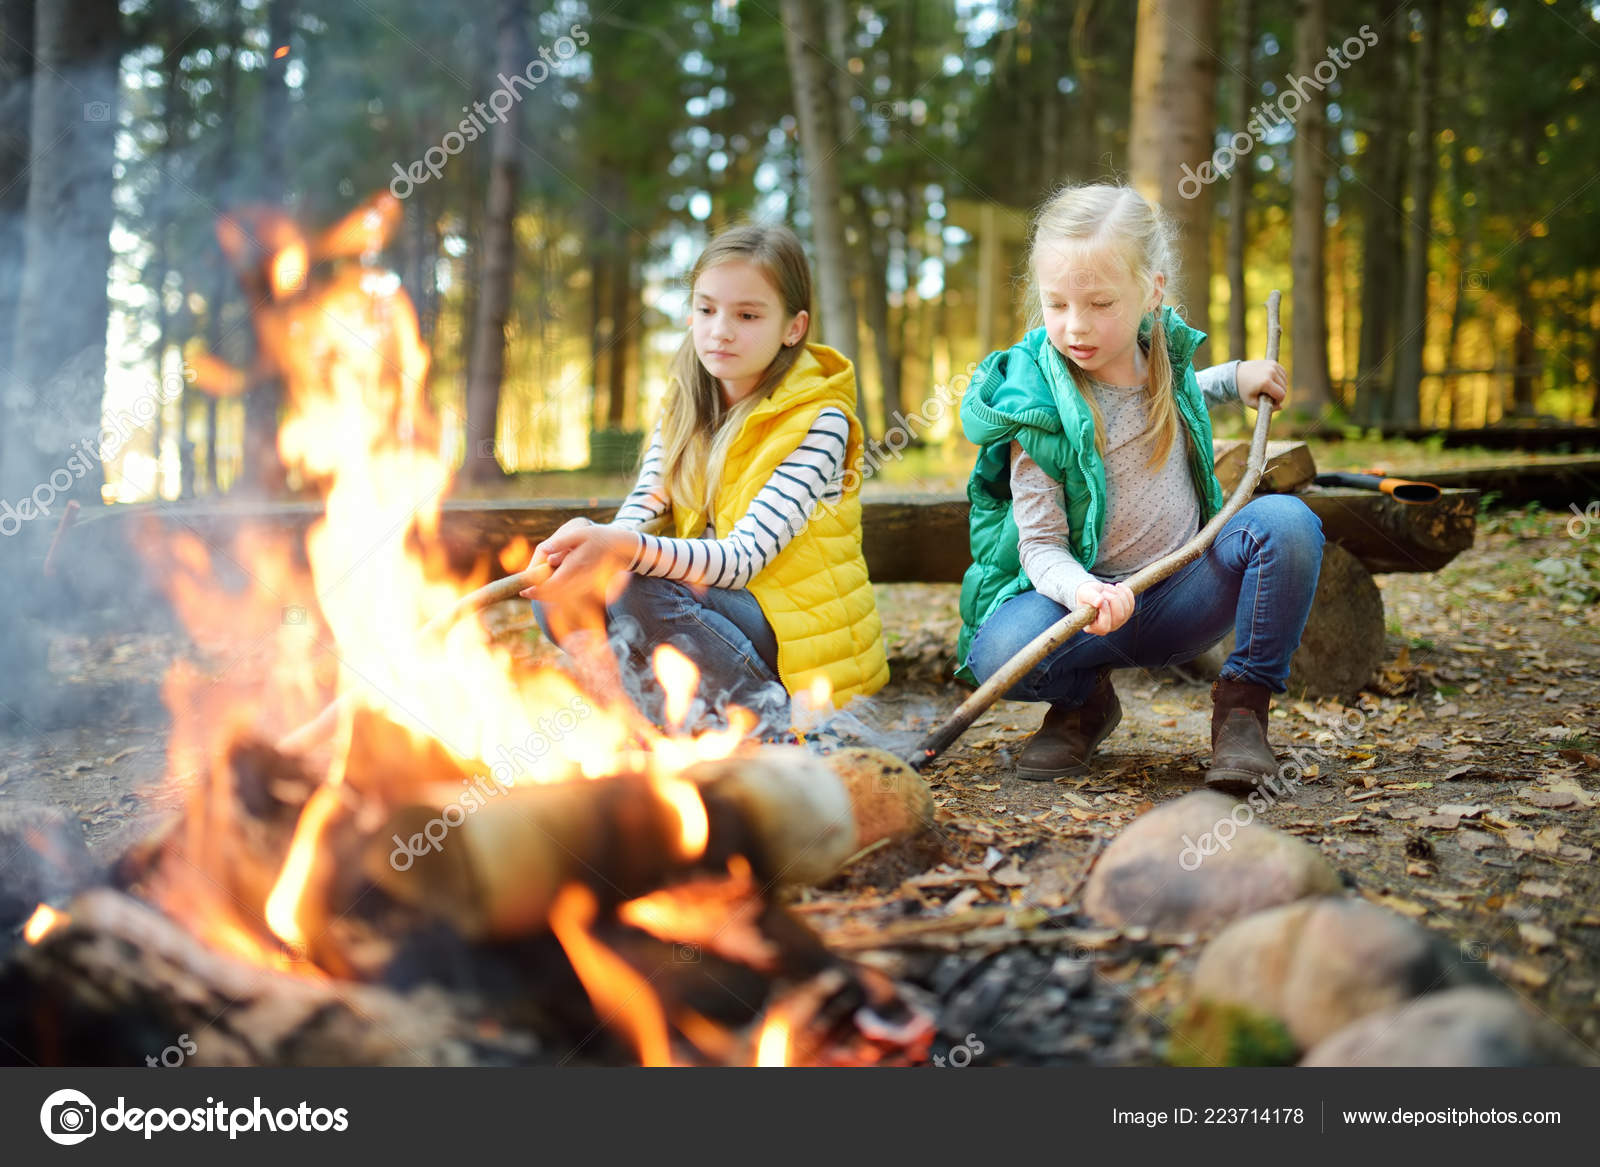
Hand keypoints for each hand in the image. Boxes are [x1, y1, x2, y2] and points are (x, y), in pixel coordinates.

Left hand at [519, 523, 639, 627]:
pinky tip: (549, 591)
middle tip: (525, 592)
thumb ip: (560, 542)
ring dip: (548, 597)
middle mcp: (582, 579)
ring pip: (564, 598)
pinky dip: (558, 596)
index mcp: (577, 566)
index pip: (553, 584)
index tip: (524, 590)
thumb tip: (544, 551)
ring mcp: (586, 585)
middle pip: (556, 595)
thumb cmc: (597, 536)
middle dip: (540, 595)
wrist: (619, 546)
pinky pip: (571, 596)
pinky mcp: (589, 587)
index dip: (537, 589)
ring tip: (534, 592)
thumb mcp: (579, 533)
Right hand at [1074, 580, 1134, 635]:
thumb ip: (1090, 598)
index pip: (1104, 625)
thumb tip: (1100, 601)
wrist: (1092, 592)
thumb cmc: (1085, 595)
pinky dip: (1126, 592)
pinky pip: (1131, 603)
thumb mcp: (1084, 594)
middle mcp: (1109, 627)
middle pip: (1119, 616)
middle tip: (1103, 590)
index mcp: (1095, 627)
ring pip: (1126, 609)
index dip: (1105, 610)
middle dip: (1113, 599)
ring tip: (1107, 588)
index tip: (1100, 598)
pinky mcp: (1127, 613)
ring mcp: (1119, 621)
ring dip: (1118, 593)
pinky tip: (1118, 586)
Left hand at [1237, 359, 1287, 408]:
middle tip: (1268, 395)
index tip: (1271, 401)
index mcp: (1265, 382)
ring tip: (1269, 389)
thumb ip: (1265, 407)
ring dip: (1280, 386)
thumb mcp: (1251, 401)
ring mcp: (1273, 366)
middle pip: (1284, 388)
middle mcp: (1271, 372)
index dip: (1278, 401)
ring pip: (1285, 381)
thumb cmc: (1244, 389)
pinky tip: (1272, 382)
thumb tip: (1280, 407)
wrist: (1236, 374)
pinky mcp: (1273, 362)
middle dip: (1279, 394)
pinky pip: (1283, 373)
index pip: (1281, 395)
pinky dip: (1280, 379)